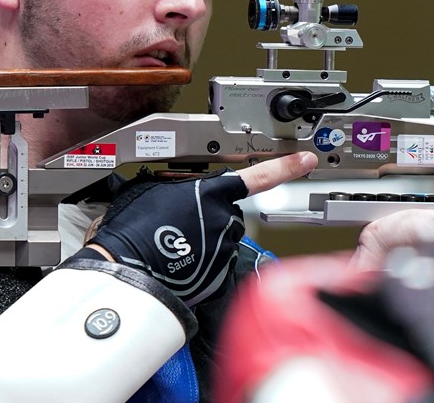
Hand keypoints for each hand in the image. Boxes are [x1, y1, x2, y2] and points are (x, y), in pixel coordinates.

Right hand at [86, 152, 316, 305]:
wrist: (127, 268)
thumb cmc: (132, 229)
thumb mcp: (147, 190)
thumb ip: (171, 187)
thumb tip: (170, 190)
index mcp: (210, 192)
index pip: (258, 176)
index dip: (285, 167)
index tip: (305, 160)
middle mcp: (224, 219)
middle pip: (229, 213)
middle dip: (211, 217)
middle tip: (179, 224)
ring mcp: (224, 248)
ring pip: (223, 240)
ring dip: (206, 241)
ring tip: (173, 245)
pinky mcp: (219, 274)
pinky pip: (215, 264)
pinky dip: (202, 264)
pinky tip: (179, 262)